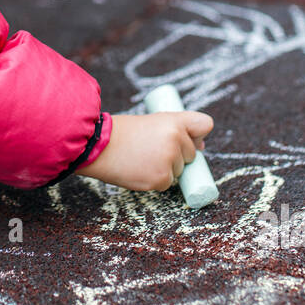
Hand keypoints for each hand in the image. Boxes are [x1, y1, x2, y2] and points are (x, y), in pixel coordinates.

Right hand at [76, 112, 212, 192]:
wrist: (99, 145)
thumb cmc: (123, 133)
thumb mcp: (152, 121)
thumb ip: (176, 129)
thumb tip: (201, 146)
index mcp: (175, 121)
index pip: (205, 124)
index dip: (198, 133)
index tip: (191, 139)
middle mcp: (176, 139)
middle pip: (191, 154)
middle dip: (177, 155)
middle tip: (151, 149)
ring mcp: (170, 160)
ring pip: (179, 171)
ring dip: (165, 168)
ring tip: (142, 158)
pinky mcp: (161, 178)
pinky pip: (167, 183)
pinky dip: (155, 180)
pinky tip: (139, 169)